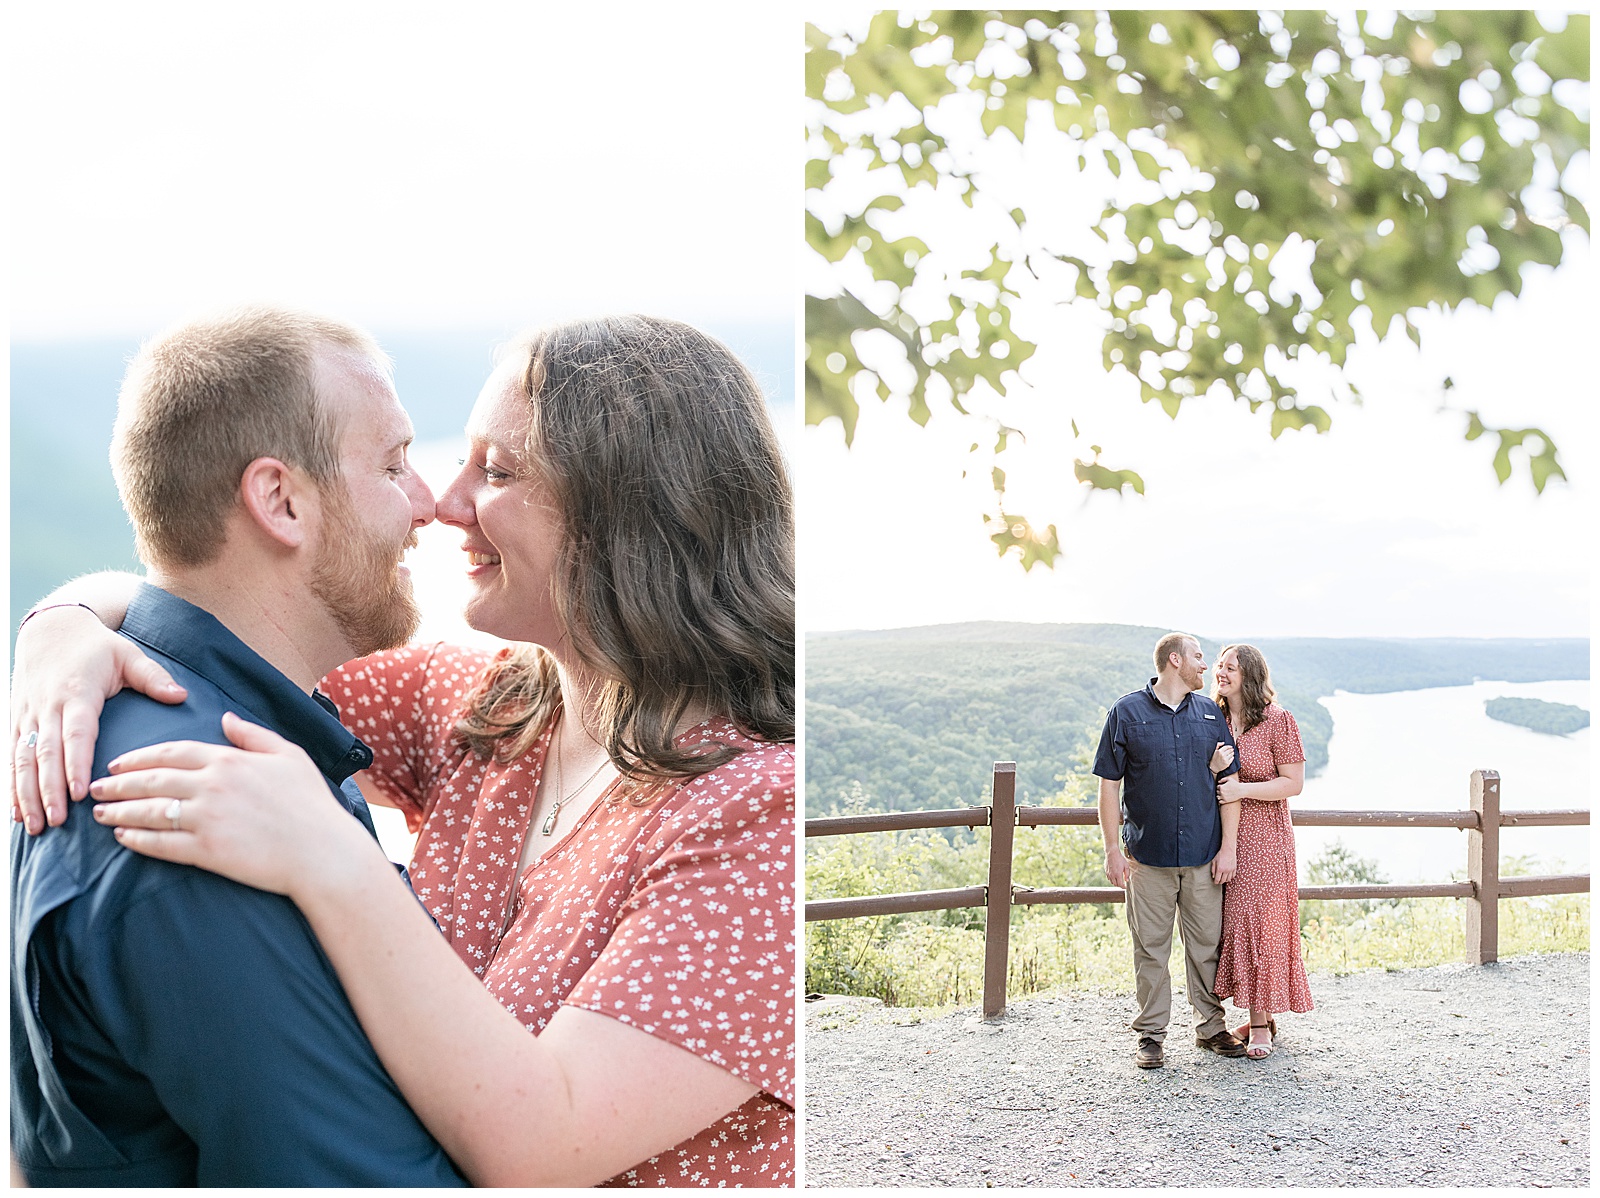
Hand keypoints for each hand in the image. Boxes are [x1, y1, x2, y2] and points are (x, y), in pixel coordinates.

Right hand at [11, 607, 185, 832]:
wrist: (51, 627)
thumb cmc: (95, 646)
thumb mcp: (127, 654)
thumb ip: (153, 677)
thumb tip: (181, 695)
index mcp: (78, 693)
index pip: (75, 734)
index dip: (75, 763)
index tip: (80, 792)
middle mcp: (48, 707)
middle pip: (45, 754)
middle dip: (48, 790)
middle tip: (56, 821)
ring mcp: (28, 715)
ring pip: (23, 760)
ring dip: (25, 794)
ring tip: (33, 826)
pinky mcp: (16, 721)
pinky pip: (11, 757)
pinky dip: (11, 785)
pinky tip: (15, 812)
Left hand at [88, 713, 372, 899]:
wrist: (322, 851)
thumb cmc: (311, 804)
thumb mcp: (290, 755)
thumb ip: (254, 735)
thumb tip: (226, 718)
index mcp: (229, 759)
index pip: (171, 752)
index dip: (139, 757)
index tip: (117, 762)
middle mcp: (212, 785)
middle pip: (151, 780)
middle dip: (117, 784)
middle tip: (95, 788)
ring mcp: (206, 818)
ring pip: (150, 811)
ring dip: (120, 811)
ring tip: (100, 814)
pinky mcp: (206, 850)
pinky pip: (161, 843)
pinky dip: (138, 840)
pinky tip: (124, 838)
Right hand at [1103, 846, 1129, 887]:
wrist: (1112, 853)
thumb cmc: (1120, 859)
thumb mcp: (1126, 866)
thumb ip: (1127, 874)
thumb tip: (1127, 881)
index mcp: (1118, 874)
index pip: (1120, 884)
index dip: (1123, 887)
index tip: (1125, 887)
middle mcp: (1112, 875)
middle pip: (1116, 884)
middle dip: (1119, 885)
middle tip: (1122, 883)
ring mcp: (1108, 873)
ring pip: (1111, 882)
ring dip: (1115, 882)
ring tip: (1119, 880)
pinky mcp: (1106, 871)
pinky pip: (1108, 878)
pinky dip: (1112, 879)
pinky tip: (1114, 876)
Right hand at [1209, 741, 1233, 772]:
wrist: (1213, 767)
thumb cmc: (1213, 758)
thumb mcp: (1214, 751)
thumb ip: (1218, 745)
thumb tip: (1223, 742)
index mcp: (1219, 751)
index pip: (1226, 747)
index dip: (1229, 746)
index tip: (1231, 747)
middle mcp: (1223, 755)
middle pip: (1230, 750)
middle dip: (1231, 749)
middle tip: (1232, 749)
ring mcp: (1225, 759)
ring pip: (1231, 754)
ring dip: (1232, 753)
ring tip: (1232, 753)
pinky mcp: (1227, 763)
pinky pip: (1232, 758)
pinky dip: (1232, 757)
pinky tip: (1231, 757)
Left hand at [1212, 844, 1236, 884]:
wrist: (1228, 850)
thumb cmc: (1220, 854)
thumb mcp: (1214, 861)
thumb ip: (1213, 869)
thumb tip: (1213, 876)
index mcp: (1220, 869)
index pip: (1217, 879)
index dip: (1216, 882)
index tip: (1215, 882)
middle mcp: (1226, 871)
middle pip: (1223, 880)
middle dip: (1220, 882)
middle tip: (1218, 882)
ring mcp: (1231, 870)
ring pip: (1228, 879)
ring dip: (1225, 880)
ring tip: (1223, 879)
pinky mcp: (1234, 868)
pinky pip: (1233, 876)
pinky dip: (1230, 877)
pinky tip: (1228, 876)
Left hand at [1217, 776, 1243, 804]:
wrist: (1241, 790)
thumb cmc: (1236, 784)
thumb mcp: (1229, 779)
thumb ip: (1223, 779)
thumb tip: (1219, 782)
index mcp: (1221, 787)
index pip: (1217, 787)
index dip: (1220, 786)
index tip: (1224, 787)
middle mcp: (1221, 792)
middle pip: (1217, 792)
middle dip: (1220, 791)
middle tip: (1225, 790)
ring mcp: (1223, 797)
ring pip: (1218, 797)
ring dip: (1220, 796)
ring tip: (1224, 794)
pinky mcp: (1226, 801)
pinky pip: (1220, 801)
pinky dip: (1221, 800)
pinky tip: (1224, 798)